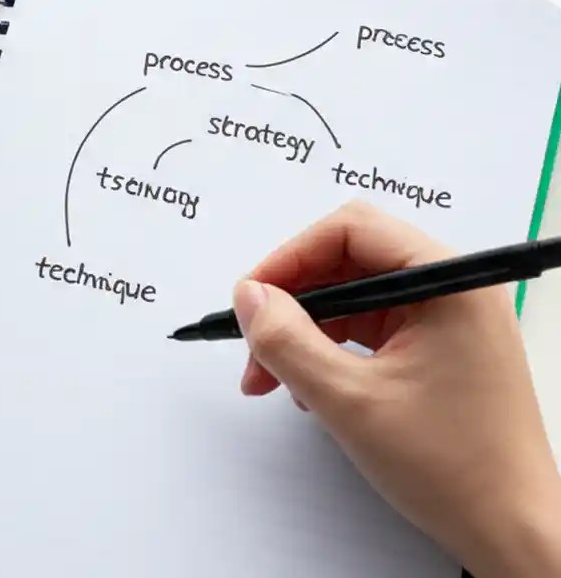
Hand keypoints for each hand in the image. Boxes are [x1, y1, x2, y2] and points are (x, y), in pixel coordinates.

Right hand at [234, 200, 560, 577]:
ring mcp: (448, 320)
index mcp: (449, 284)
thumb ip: (287, 342)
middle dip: (293, 300)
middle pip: (350, 261)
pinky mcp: (439, 349)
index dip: (291, 257)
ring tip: (272, 377)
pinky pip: (371, 329)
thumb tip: (248, 297)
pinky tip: (308, 388)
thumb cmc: (451, 467)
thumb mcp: (348, 400)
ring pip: (354, 298)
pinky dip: (330, 351)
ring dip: (305, 330)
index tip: (252, 297)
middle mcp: (453, 290)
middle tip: (253, 342)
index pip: (352, 231)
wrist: (511, 529)